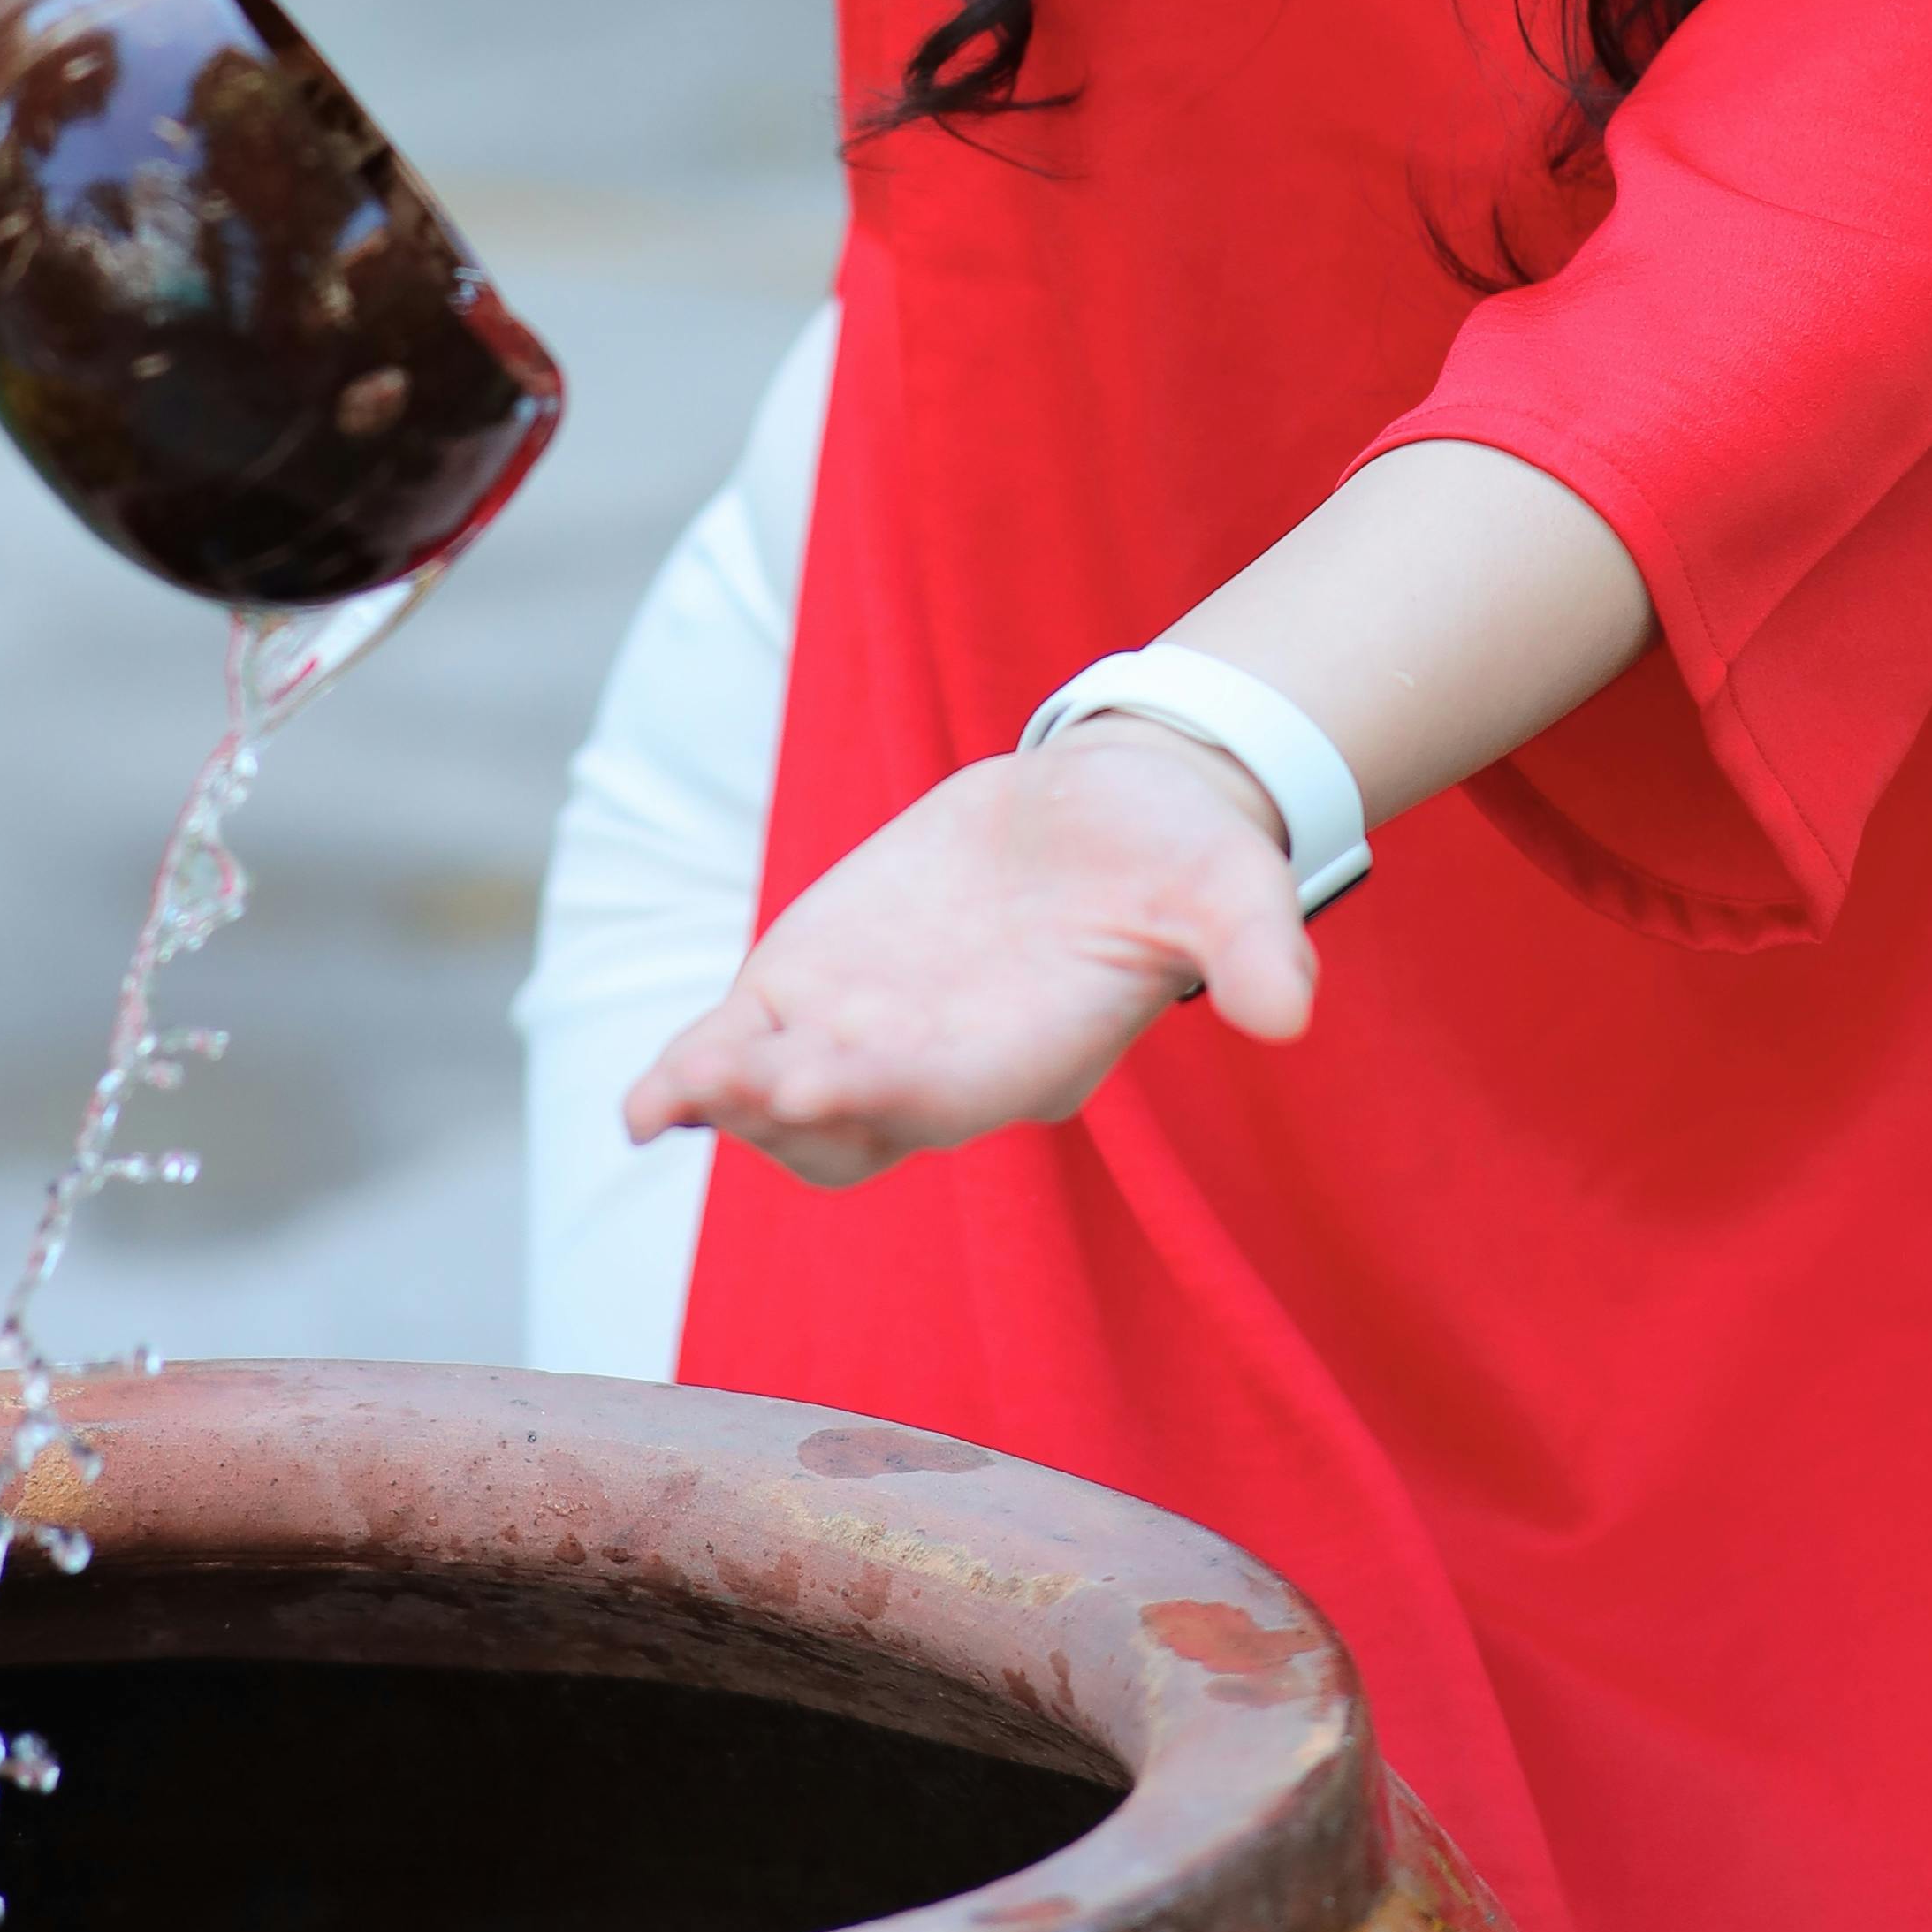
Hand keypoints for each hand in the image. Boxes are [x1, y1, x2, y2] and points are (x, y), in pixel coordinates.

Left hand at [622, 723, 1315, 1189]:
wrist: (1113, 806)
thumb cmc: (1179, 854)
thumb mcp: (1229, 882)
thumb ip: (1251, 946)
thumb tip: (1290, 1012)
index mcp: (1026, 1056)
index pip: (943, 1094)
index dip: (884, 1089)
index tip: (826, 1076)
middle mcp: (938, 1069)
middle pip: (845, 1126)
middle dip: (787, 1114)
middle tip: (740, 1083)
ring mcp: (866, 1034)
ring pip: (777, 1106)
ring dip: (726, 1101)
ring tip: (670, 1093)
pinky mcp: (813, 985)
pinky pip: (738, 1049)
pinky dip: (689, 1077)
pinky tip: (642, 1106)